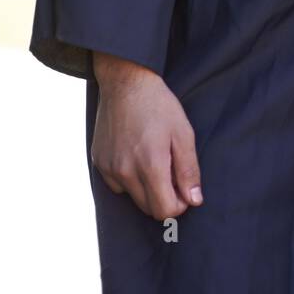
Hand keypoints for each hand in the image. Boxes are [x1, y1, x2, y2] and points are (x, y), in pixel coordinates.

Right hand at [91, 52, 202, 220]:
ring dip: (146, 189)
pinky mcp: (99, 163)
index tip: (184, 190)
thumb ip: (189, 170)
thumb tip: (194, 201)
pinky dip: (129, 179)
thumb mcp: (183, 133)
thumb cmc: (159, 106)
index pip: (164, 210)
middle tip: (171, 172)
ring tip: (153, 160)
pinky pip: (117, 185)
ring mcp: (109, 168)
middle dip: (164, 198)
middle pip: (148, 208)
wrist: (126, 83)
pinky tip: (135, 156)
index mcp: (150, 165)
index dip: (179, 205)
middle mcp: (126, 171)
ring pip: (132, 198)